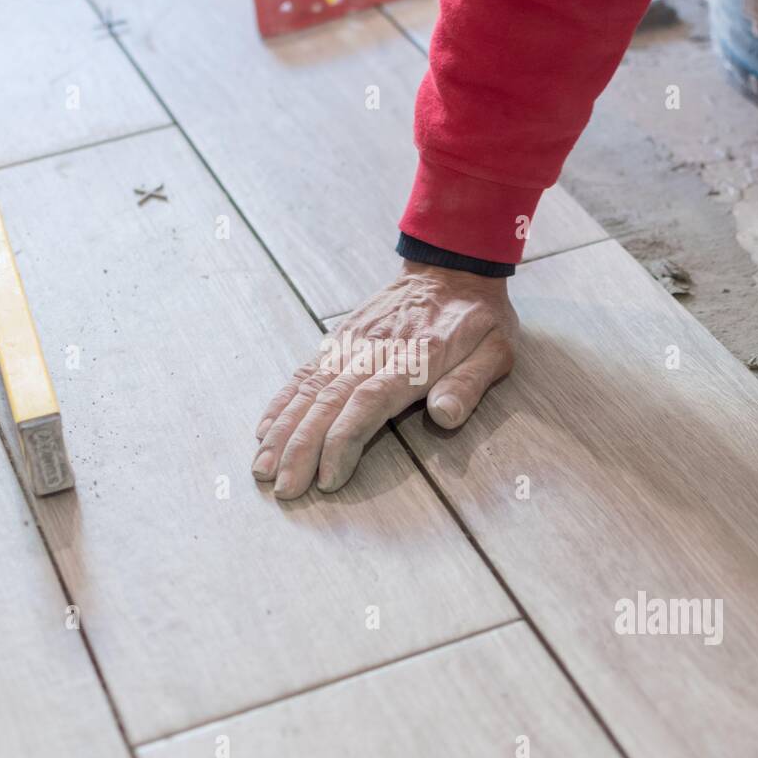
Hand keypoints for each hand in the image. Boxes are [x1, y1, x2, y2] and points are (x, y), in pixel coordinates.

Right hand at [253, 260, 517, 498]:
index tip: (328, 478)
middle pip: (328, 402)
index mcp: (415, 358)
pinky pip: (303, 373)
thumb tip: (444, 416)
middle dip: (301, 449)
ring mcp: (350, 344)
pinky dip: (281, 402)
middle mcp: (373, 350)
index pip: (369, 402)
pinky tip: (264, 431)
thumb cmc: (477, 318)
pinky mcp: (338, 341)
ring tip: (261, 468)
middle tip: (283, 489)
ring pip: (308, 390)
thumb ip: (469, 384)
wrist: (450, 268)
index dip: (343, 441)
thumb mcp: (495, 349)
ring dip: (282, 432)